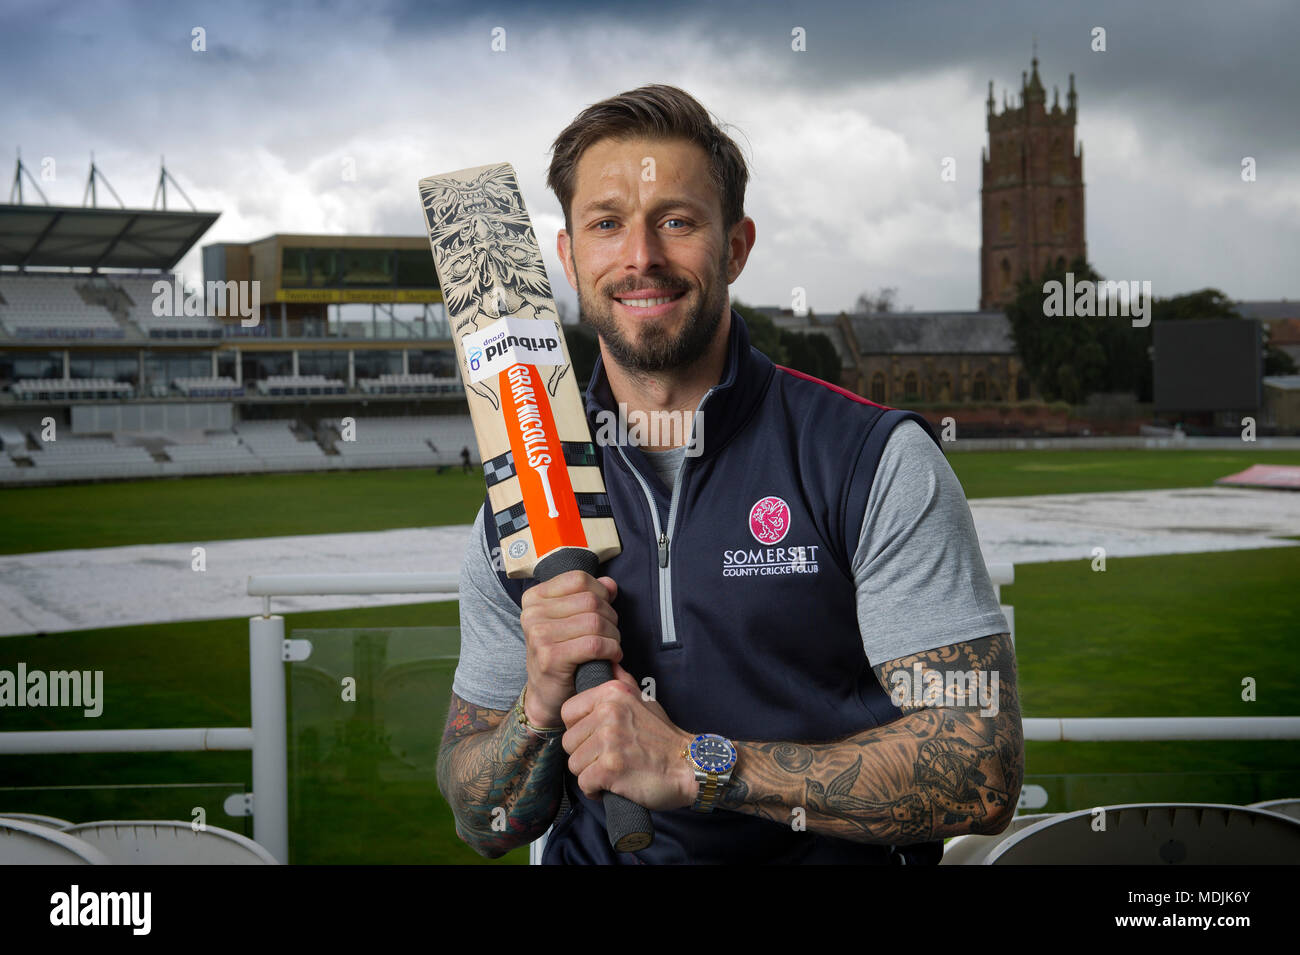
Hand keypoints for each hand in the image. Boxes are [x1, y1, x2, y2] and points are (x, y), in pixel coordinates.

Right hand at [519, 570, 621, 727]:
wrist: (547, 694)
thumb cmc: (563, 652)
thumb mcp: (573, 619)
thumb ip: (591, 595)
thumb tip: (610, 584)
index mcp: (534, 597)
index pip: (579, 579)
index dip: (600, 593)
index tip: (604, 610)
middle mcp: (532, 613)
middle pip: (590, 600)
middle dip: (610, 617)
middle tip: (611, 634)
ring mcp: (538, 635)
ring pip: (595, 622)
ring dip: (614, 636)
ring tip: (611, 646)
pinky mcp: (550, 658)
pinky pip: (595, 644)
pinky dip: (612, 650)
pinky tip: (612, 657)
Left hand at [561, 661, 696, 810]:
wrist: (689, 766)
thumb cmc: (664, 737)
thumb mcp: (645, 699)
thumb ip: (623, 681)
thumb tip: (609, 663)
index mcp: (612, 693)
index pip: (568, 711)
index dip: (578, 729)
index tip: (594, 739)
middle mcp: (608, 713)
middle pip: (568, 741)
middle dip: (584, 755)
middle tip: (606, 759)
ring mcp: (609, 741)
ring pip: (574, 764)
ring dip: (589, 774)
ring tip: (611, 772)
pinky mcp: (610, 768)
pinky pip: (584, 783)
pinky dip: (595, 790)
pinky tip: (611, 786)